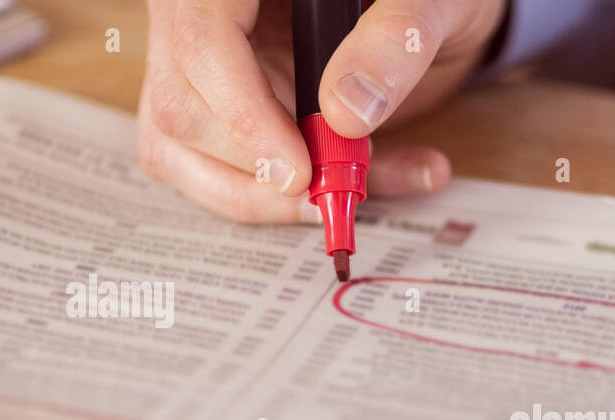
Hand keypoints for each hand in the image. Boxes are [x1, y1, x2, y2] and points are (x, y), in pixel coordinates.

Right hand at [137, 0, 507, 222]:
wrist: (428, 10)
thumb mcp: (431, 2)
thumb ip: (395, 43)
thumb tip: (346, 114)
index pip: (201, 43)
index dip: (242, 116)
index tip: (298, 172)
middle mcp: (199, 18)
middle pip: (183, 111)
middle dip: (264, 171)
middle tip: (350, 182)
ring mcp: (202, 69)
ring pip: (189, 155)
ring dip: (277, 199)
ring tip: (370, 180)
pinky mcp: (220, 112)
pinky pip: (224, 176)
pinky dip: (290, 203)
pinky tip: (366, 181)